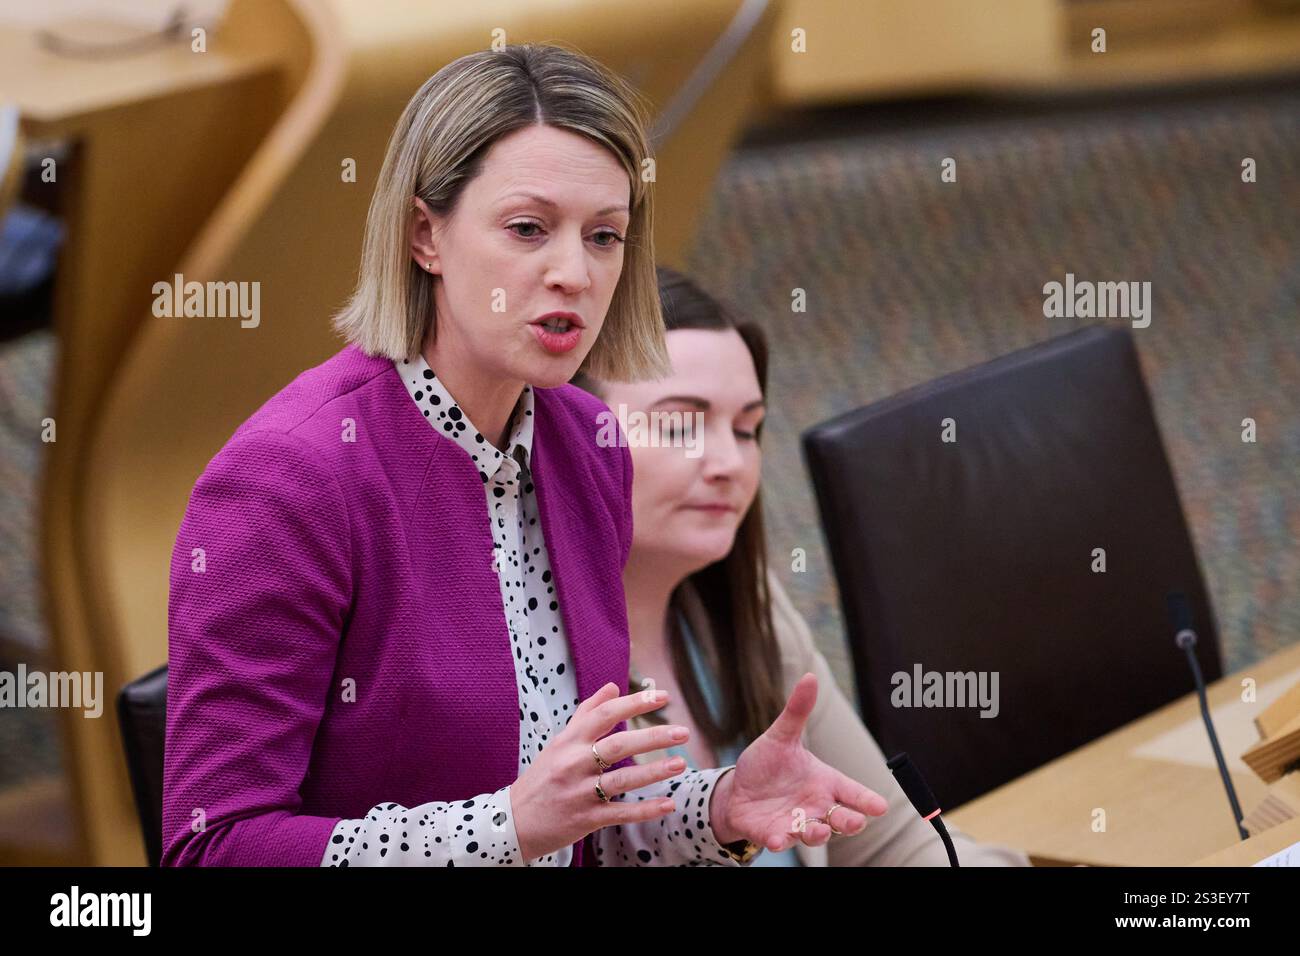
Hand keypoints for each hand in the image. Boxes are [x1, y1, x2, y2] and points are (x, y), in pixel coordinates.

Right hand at [509, 681, 693, 861]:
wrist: (515, 821)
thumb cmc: (543, 777)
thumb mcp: (559, 742)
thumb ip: (587, 713)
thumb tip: (613, 686)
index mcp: (569, 741)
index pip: (605, 714)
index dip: (635, 703)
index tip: (663, 697)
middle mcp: (574, 763)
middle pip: (619, 744)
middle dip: (654, 737)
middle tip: (683, 732)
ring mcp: (580, 792)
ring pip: (623, 779)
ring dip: (654, 772)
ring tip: (681, 764)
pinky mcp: (586, 819)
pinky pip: (621, 813)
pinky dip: (646, 809)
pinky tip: (668, 804)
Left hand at [710, 673, 888, 851]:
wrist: (737, 790)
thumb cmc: (768, 765)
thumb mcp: (781, 737)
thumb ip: (797, 712)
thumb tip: (810, 677)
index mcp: (825, 782)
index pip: (852, 792)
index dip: (867, 800)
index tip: (881, 806)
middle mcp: (815, 806)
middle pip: (842, 819)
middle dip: (850, 822)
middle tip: (855, 821)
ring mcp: (795, 823)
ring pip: (814, 834)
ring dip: (817, 833)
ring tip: (817, 829)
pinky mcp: (772, 834)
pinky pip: (780, 840)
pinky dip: (780, 841)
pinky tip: (777, 840)